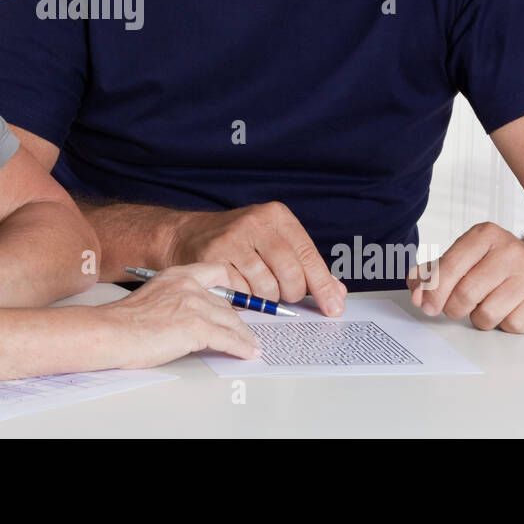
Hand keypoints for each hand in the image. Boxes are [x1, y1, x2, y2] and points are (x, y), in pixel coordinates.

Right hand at [101, 263, 262, 366]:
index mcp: (176, 274)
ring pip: (231, 321)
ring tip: (250, 345)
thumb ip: (173, 300)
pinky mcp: (196, 328)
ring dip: (244, 336)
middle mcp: (188, 285)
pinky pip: (228, 339)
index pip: (216, 271)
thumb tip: (189, 316)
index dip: (231, 287)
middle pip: (226, 302)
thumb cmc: (122, 322)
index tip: (239, 300)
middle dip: (238, 319)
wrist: (110, 332)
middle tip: (246, 330)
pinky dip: (241, 348)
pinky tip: (246, 353)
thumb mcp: (152, 298)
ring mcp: (194, 305)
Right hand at [165, 201, 346, 314]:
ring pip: (267, 288)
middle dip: (291, 293)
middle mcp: (255, 223)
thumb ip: (305, 265)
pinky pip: (242, 294)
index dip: (323, 286)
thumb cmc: (238, 241)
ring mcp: (232, 240)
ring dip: (266, 298)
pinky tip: (239, 286)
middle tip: (283, 294)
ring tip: (256, 286)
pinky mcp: (213, 260)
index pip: (308, 256)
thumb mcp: (274, 241)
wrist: (188, 235)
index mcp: (276, 216)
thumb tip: (335, 293)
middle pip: (290, 274)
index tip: (332, 307)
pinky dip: (245, 299)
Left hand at [406, 221, 523, 332]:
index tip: (425, 305)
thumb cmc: (500, 264)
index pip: (450, 266)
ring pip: (487, 314)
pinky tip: (512, 309)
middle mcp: (510, 250)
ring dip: (480, 318)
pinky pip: (512, 325)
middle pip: (465, 294)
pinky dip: (506, 324)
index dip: (433, 290)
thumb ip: (435, 271)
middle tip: (458, 307)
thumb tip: (415, 289)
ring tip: (489, 305)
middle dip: (454, 308)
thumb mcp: (468, 257)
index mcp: (485, 235)